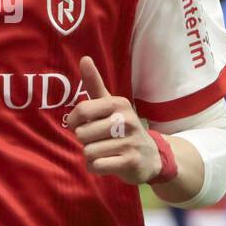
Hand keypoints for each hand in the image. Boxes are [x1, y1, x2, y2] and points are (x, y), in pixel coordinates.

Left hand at [66, 56, 160, 184]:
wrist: (151, 156)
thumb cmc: (122, 127)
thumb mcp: (110, 105)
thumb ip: (95, 83)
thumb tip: (84, 58)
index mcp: (119, 104)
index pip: (82, 110)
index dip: (74, 121)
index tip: (79, 125)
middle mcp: (127, 120)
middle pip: (82, 133)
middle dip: (84, 141)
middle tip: (97, 140)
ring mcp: (130, 141)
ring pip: (89, 151)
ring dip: (90, 155)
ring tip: (104, 152)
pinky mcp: (131, 162)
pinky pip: (97, 165)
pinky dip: (95, 167)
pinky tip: (106, 163)